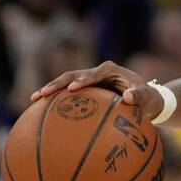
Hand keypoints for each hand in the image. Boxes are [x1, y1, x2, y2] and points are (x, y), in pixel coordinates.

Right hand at [29, 60, 162, 118]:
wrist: (145, 99)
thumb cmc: (148, 98)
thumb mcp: (147, 97)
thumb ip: (140, 96)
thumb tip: (128, 97)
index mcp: (110, 70)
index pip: (93, 73)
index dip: (82, 80)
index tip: (72, 89)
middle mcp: (96, 72)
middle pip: (72, 75)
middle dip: (57, 83)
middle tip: (43, 93)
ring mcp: (89, 80)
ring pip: (65, 82)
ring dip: (50, 89)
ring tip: (33, 99)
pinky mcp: (85, 89)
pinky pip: (67, 93)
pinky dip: (55, 100)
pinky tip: (40, 110)